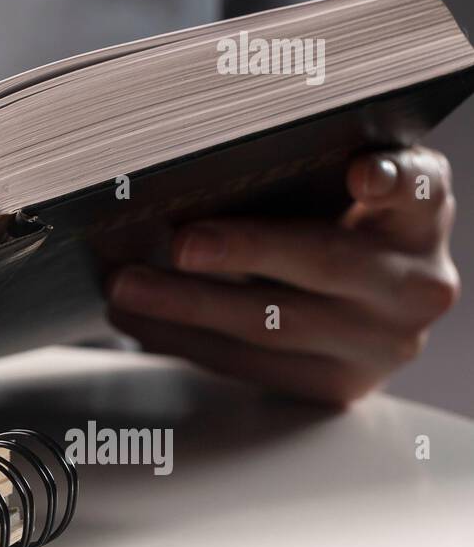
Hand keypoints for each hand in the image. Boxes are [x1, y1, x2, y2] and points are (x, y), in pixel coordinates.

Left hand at [107, 147, 459, 404]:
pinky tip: (139, 321)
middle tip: (179, 244)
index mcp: (420, 216)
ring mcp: (382, 343)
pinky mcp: (339, 385)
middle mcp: (415, 282)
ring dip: (190, 307)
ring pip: (276, 328)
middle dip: (245, 251)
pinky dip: (186, 341)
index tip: (360, 174)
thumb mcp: (334, 186)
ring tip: (127, 287)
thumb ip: (303, 169)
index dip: (391, 179)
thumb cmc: (331, 222)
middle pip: (326, 263)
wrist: (366, 304)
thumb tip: (197, 161)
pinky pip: (252, 366)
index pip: (417, 189)